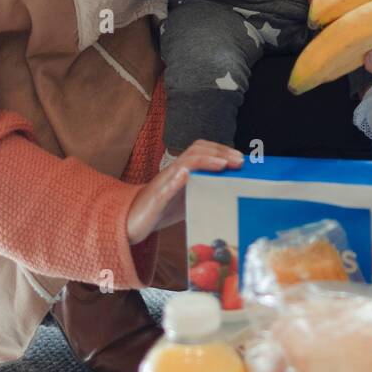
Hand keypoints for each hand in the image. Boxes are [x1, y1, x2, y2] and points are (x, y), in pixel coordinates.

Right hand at [127, 140, 243, 244]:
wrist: (131, 221)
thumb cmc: (162, 208)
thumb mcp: (187, 197)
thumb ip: (204, 190)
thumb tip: (232, 190)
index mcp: (182, 171)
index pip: (201, 150)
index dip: (221, 149)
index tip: (241, 158)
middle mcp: (173, 172)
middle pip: (195, 151)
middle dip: (219, 152)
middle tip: (239, 161)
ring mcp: (163, 185)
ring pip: (182, 165)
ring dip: (204, 161)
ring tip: (222, 164)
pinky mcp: (155, 201)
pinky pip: (165, 188)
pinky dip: (176, 181)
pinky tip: (186, 175)